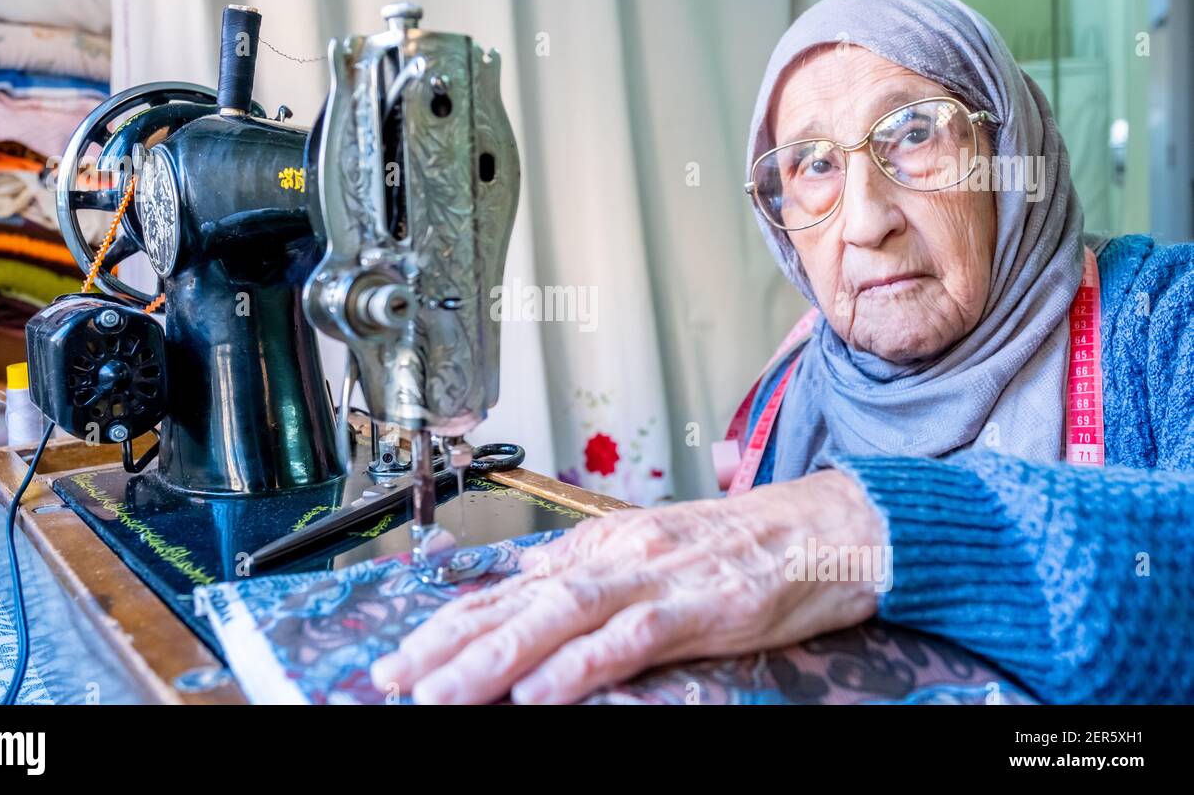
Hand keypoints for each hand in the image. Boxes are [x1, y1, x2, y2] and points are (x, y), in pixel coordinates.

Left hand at [369, 468, 886, 703]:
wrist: (828, 524)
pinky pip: (629, 640)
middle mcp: (616, 556)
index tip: (401, 655)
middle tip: (392, 679)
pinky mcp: (700, 606)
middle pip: (516, 603)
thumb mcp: (653, 553)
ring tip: (440, 694)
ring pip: (557, 619)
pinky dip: (580, 667)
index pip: (508, 588)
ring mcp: (656, 578)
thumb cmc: (744, 545)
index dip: (448, 624)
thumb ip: (594, 580)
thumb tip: (531, 607)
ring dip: (493, 660)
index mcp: (601, 546)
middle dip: (447, 646)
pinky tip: (539, 693)